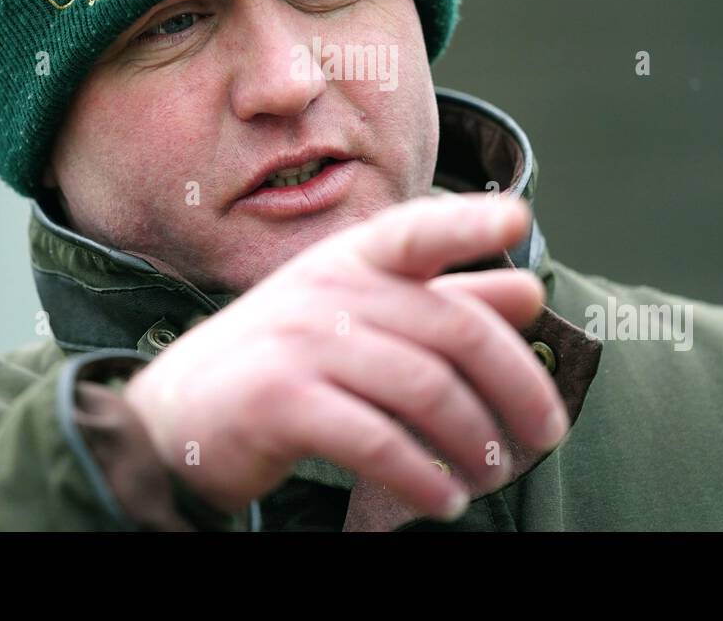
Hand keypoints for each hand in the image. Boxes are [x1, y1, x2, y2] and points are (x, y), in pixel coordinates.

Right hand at [121, 192, 568, 519]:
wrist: (175, 419)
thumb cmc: (285, 364)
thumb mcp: (361, 319)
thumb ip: (444, 303)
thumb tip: (529, 294)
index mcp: (349, 259)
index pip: (416, 231)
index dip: (469, 225)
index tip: (519, 223)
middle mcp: (326, 288)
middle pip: (450, 329)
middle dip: (515, 384)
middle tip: (547, 434)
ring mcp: (300, 342)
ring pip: (424, 389)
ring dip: (476, 442)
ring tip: (494, 477)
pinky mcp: (280, 402)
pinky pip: (376, 441)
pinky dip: (422, 477)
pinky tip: (442, 500)